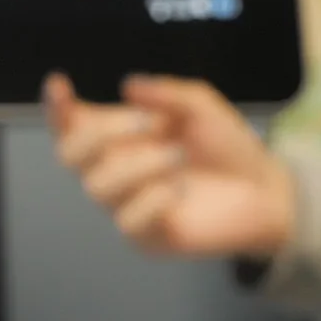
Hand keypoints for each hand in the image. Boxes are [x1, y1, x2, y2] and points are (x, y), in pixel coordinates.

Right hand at [45, 72, 295, 258]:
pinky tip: (179, 190)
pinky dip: (153, 200)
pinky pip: (127, 220)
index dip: (55, 107)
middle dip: (98, 134)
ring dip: (139, 165)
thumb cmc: (225, 148)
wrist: (265, 191)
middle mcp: (112, 169)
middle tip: (148, 122)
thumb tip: (128, 86)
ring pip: (98, 187)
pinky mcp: (144, 235)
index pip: (69, 124)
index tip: (58, 85)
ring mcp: (124, 204)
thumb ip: (167, 93)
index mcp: (116, 137)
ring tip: (179, 155)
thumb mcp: (203, 107)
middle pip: (68, 155)